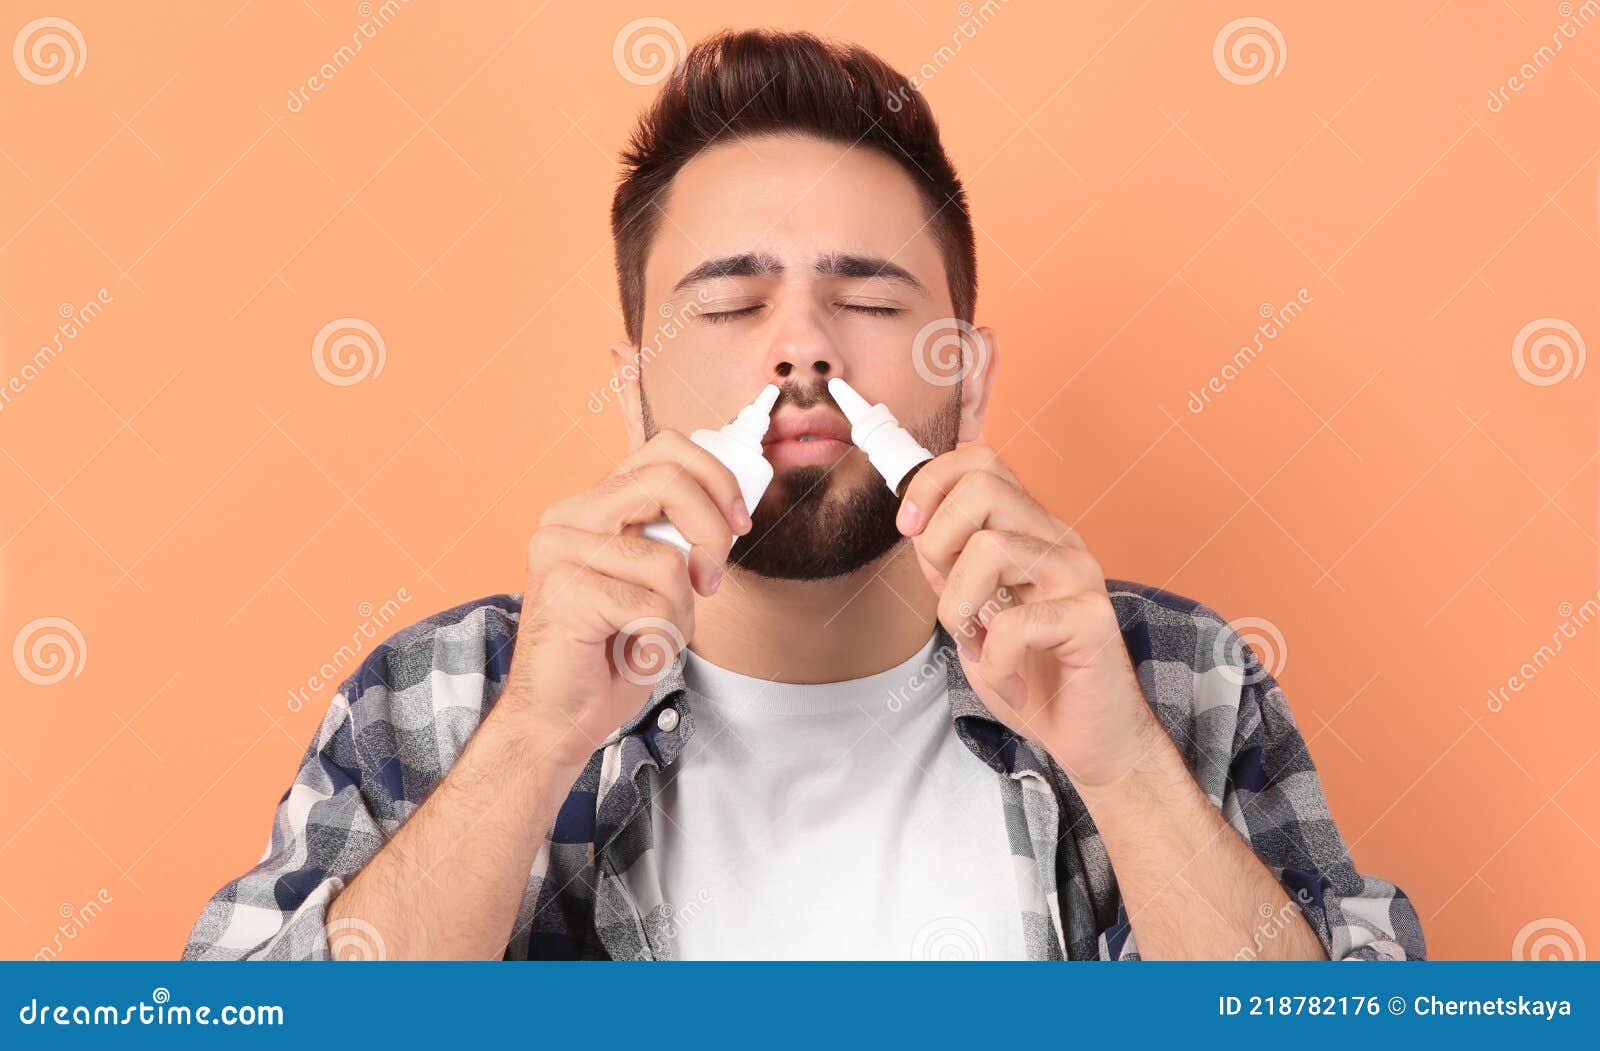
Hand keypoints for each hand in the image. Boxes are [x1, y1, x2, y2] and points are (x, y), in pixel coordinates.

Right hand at [498, 430, 750, 766]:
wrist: (559, 718)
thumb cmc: (610, 652)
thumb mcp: (653, 580)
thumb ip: (676, 537)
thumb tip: (732, 510)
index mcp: (592, 505)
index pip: (665, 448)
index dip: (715, 478)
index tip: (739, 524)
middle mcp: (568, 516)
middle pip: (668, 479)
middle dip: (712, 531)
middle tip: (711, 580)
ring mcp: (559, 551)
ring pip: (666, 558)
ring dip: (682, 610)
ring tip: (654, 634)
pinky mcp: (564, 592)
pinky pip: (652, 604)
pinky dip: (662, 637)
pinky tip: (634, 652)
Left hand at [898, 444, 1161, 789]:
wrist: (1089, 736)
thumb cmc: (1033, 674)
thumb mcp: (973, 613)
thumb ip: (949, 569)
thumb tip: (918, 527)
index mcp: (1030, 529)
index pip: (979, 459)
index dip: (931, 484)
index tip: (910, 529)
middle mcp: (1058, 539)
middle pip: (981, 484)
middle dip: (938, 543)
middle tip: (953, 599)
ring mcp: (1078, 574)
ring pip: (989, 546)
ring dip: (960, 610)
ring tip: (980, 646)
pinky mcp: (1092, 618)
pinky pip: (1012, 623)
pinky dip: (994, 662)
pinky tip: (1012, 681)